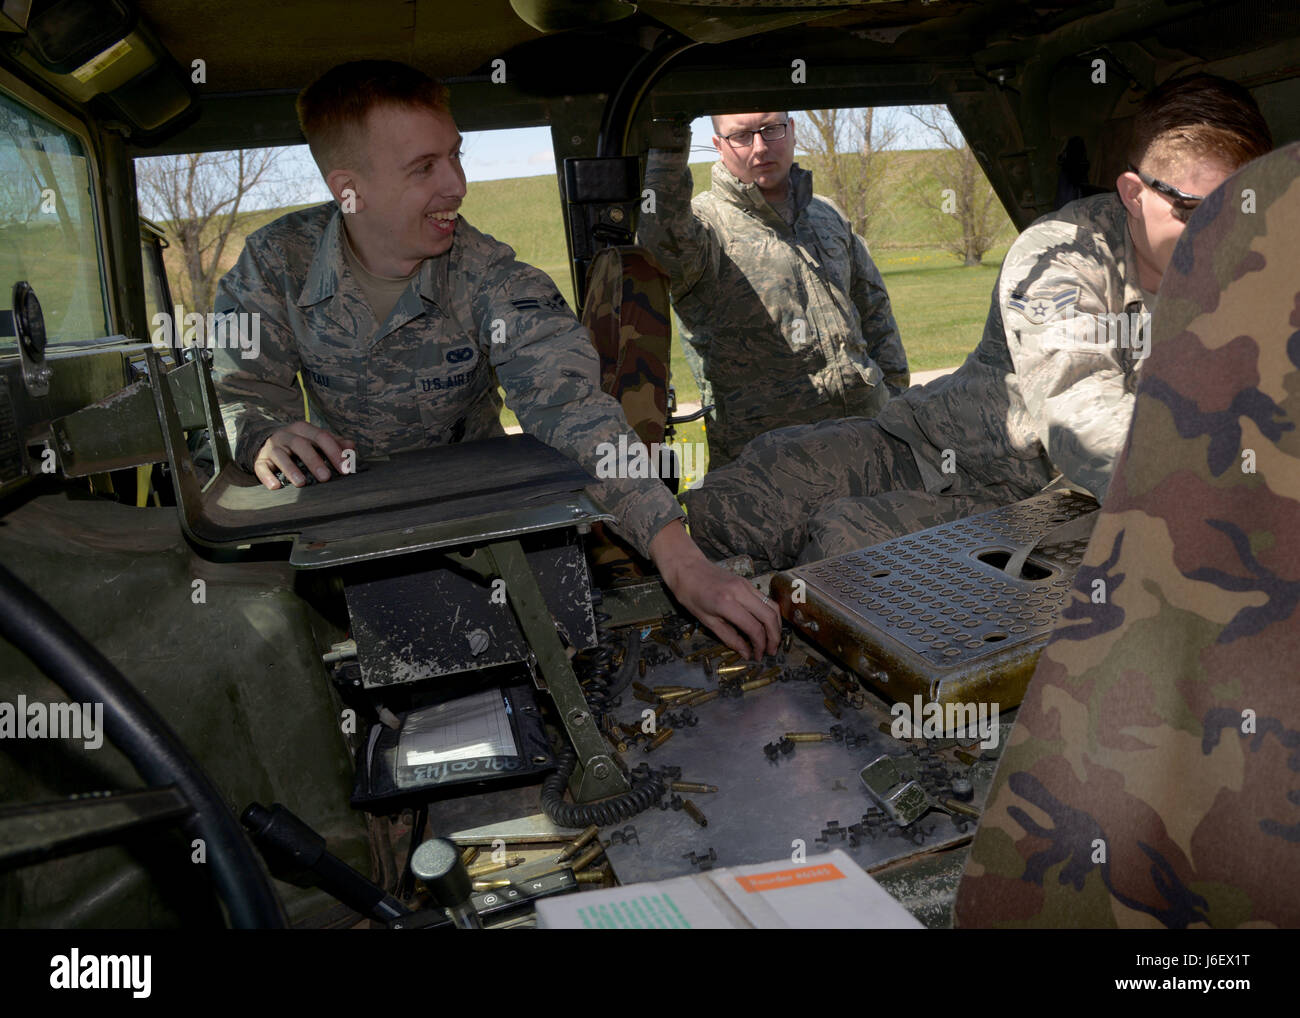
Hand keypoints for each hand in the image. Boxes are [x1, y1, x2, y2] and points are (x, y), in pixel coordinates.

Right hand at [253, 421, 356, 489]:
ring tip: (301, 483)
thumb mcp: (315, 440)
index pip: (321, 436)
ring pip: (280, 455)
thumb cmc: (299, 444)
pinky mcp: (259, 459)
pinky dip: (267, 476)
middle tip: (326, 477)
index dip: (334, 451)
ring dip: (291, 469)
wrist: (267, 442)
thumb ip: (334, 443)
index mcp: (303, 429)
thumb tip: (352, 447)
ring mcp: (271, 447)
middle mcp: (286, 435)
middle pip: (301, 444)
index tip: (345, 468)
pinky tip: (275, 487)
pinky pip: (261, 467)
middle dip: (314, 461)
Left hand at [649, 520, 780, 659]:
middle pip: (769, 616)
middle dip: (774, 637)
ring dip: (776, 626)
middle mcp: (740, 592)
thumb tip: (746, 653)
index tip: (757, 657)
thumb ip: (729, 637)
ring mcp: (746, 585)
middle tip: (770, 652)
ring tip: (772, 641)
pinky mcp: (748, 583)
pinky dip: (769, 615)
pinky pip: (765, 600)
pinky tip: (765, 626)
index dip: (759, 645)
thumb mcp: (706, 621)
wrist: (687, 568)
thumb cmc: (690, 595)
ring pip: (772, 606)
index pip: (754, 628)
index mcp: (726, 604)